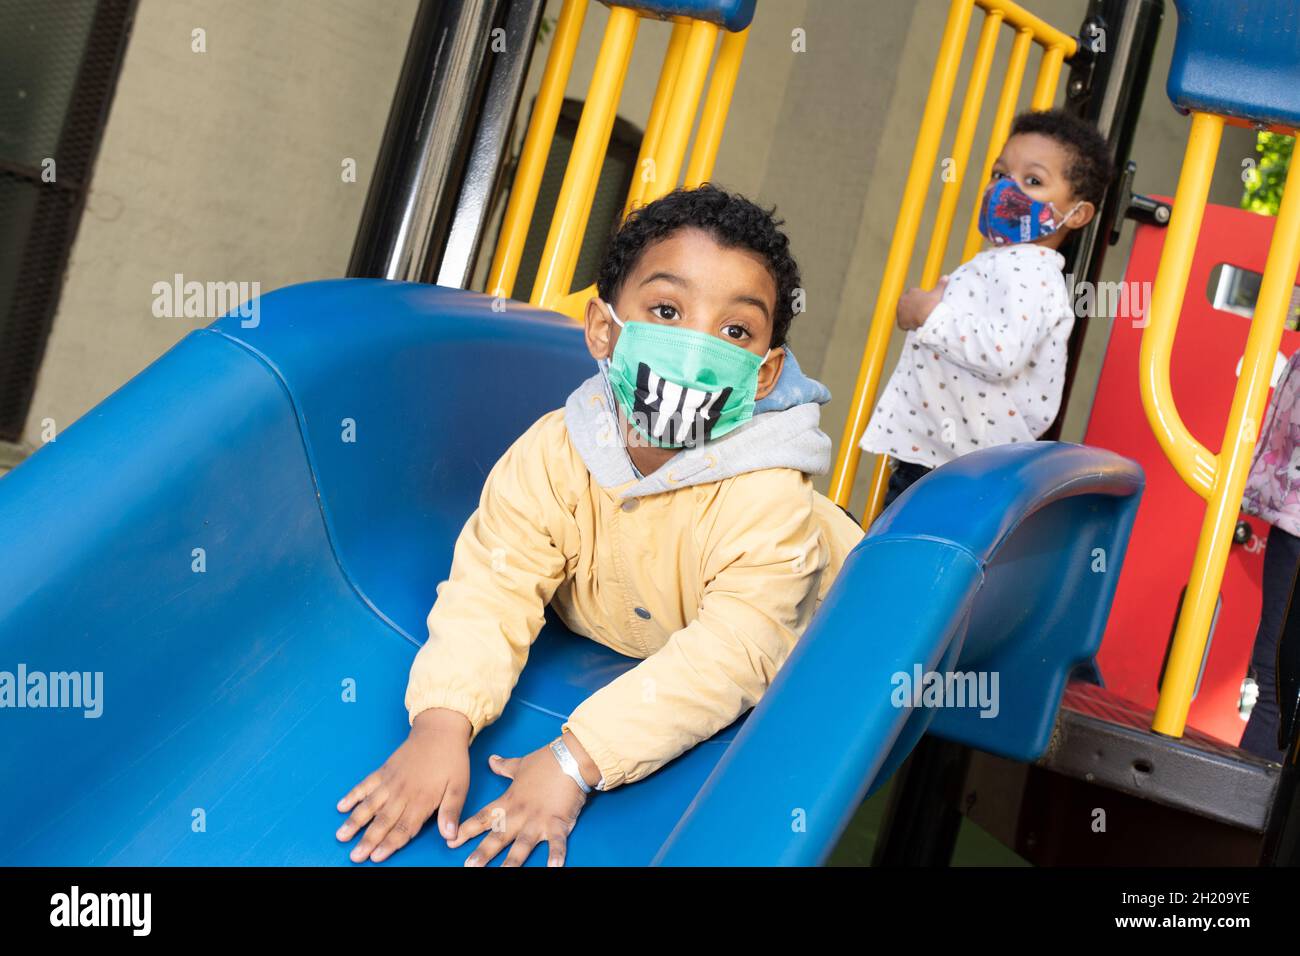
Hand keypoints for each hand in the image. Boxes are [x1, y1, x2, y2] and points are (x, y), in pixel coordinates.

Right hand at [335, 707, 471, 862]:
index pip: (404, 828)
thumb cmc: (452, 760)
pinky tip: (341, 806)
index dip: (390, 844)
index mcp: (422, 800)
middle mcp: (402, 793)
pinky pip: (365, 784)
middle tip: (355, 856)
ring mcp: (390, 781)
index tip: (376, 857)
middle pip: (383, 821)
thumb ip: (451, 811)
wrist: (440, 730)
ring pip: (369, 805)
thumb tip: (450, 835)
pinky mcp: (384, 770)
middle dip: (368, 840)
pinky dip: (353, 795)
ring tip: (342, 836)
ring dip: (355, 821)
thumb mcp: (460, 786)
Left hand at [450, 742, 588, 866]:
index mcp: (510, 801)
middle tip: (469, 866)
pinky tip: (553, 868)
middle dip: (483, 852)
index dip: (467, 830)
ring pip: (522, 845)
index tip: (451, 841)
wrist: (569, 757)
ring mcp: (538, 820)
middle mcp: (520, 813)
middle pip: (498, 836)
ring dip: (511, 862)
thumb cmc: (545, 761)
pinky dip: (556, 855)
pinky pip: (557, 842)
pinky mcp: (558, 822)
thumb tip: (491, 760)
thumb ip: (504, 766)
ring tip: (503, 874)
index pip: (484, 817)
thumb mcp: (520, 764)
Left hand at [896, 277, 947, 330]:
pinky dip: (907, 325)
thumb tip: (946, 277)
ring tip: (919, 319)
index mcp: (911, 291)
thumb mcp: (937, 293)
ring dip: (909, 316)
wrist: (928, 318)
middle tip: (922, 312)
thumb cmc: (932, 305)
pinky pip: (902, 323)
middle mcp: (903, 300)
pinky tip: (915, 325)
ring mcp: (900, 311)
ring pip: (904, 313)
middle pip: (907, 304)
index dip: (919, 300)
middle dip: (912, 307)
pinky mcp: (900, 321)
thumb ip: (941, 284)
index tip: (924, 304)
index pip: (913, 294)